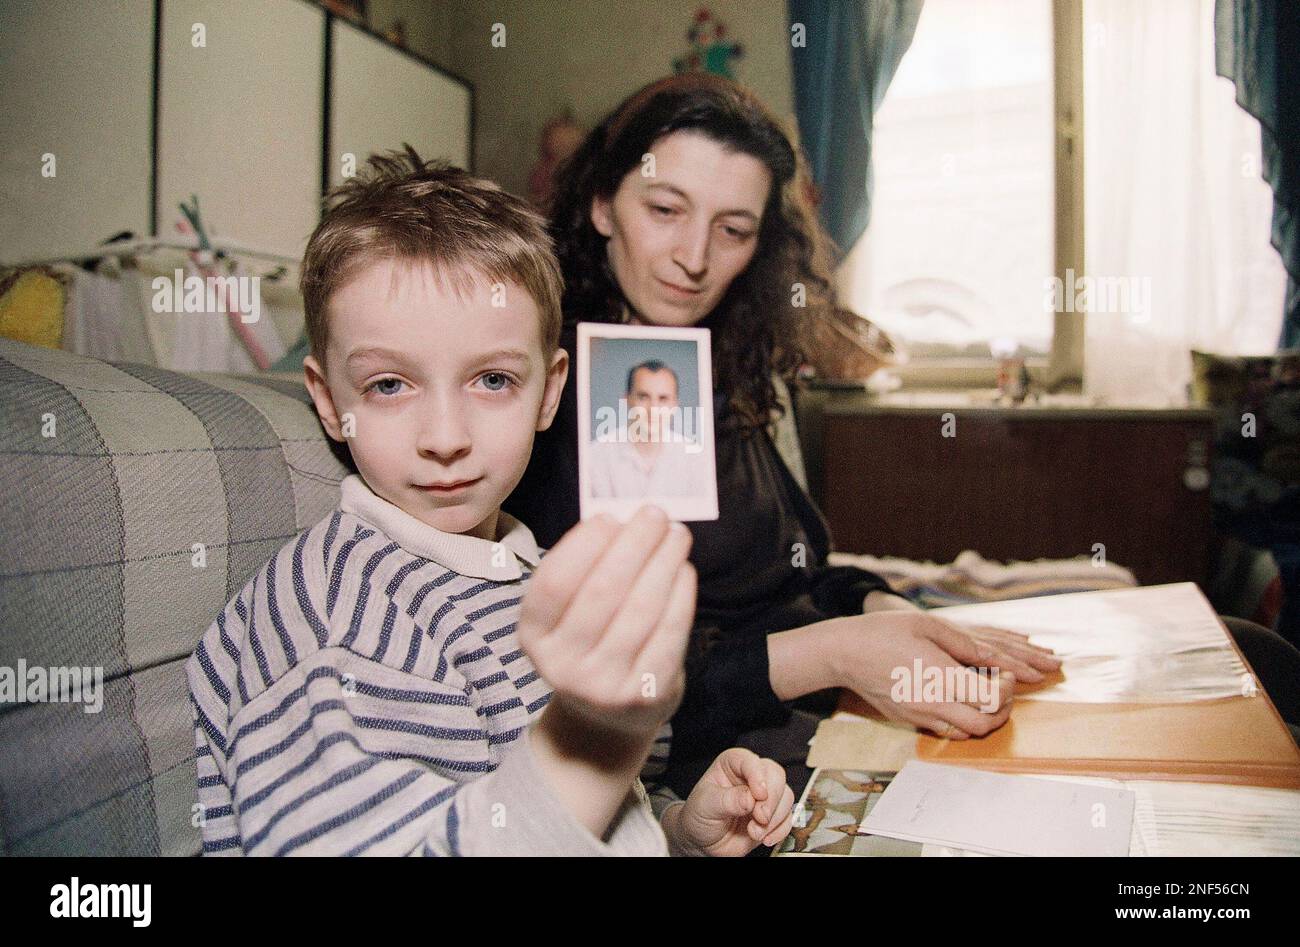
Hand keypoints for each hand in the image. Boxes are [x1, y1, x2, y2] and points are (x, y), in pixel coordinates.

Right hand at [520, 506, 695, 743]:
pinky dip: (680, 595)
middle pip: (603, 590)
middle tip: (655, 514)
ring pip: (641, 608)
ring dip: (663, 562)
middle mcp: (561, 664)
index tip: (610, 516)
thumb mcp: (567, 616)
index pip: (555, 581)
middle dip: (634, 543)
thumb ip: (585, 572)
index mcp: (533, 636)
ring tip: (676, 535)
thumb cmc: (589, 645)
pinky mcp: (644, 695)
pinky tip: (683, 570)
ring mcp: (603, 685)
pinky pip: (669, 633)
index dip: (583, 544)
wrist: (604, 721)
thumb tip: (625, 521)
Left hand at [663, 748, 795, 855]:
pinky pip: (788, 819)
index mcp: (733, 764)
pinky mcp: (773, 816)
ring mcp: (765, 796)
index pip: (750, 761)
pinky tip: (765, 839)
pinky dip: (780, 830)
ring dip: (774, 818)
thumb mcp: (706, 805)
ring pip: (786, 797)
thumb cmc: (699, 816)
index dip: (758, 776)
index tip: (758, 795)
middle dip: (771, 799)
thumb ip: (728, 800)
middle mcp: (752, 776)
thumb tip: (750, 799)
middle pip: (776, 775)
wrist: (702, 841)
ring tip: (754, 833)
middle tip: (760, 817)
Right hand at [833, 610, 1058, 738]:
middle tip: (1001, 689)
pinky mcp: (909, 721)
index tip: (1005, 673)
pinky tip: (955, 697)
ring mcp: (919, 716)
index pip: (992, 699)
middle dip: (1003, 710)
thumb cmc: (883, 632)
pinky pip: (945, 729)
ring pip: (966, 733)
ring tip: (981, 694)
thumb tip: (996, 658)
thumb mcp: (926, 625)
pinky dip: (961, 719)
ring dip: (983, 718)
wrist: (844, 653)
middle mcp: (933, 703)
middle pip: (985, 725)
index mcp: (941, 677)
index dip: (1008, 688)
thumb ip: (964, 643)